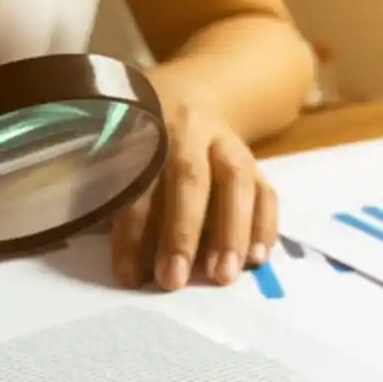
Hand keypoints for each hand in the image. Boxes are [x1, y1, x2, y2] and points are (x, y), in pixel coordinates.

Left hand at [110, 92, 277, 290]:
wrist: (192, 100)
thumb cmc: (143, 145)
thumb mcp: (119, 157)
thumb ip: (116, 198)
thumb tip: (123, 264)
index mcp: (148, 131)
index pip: (139, 184)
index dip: (133, 232)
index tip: (130, 277)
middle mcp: (192, 133)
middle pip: (190, 179)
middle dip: (182, 233)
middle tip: (173, 281)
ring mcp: (229, 146)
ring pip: (236, 183)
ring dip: (231, 233)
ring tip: (223, 276)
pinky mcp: (256, 164)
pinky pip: (266, 192)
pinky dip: (264, 227)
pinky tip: (256, 259)